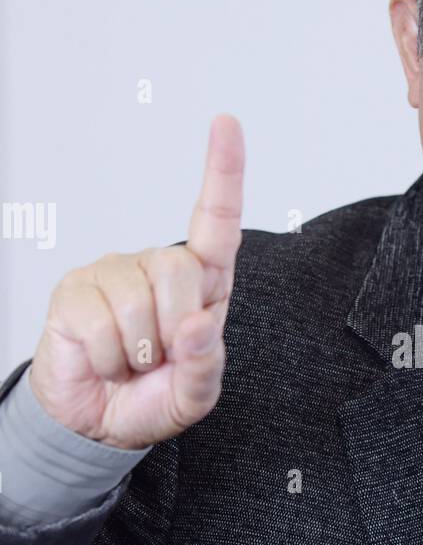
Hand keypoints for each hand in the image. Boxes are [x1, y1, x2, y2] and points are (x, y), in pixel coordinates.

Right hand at [29, 114, 244, 448]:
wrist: (97, 421)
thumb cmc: (154, 397)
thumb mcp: (195, 395)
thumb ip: (205, 366)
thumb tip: (198, 326)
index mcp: (203, 284)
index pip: (216, 221)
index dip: (223, 172)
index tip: (225, 123)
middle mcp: (159, 268)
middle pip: (180, 271)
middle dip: (175, 329)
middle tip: (160, 359)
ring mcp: (114, 273)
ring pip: (138, 303)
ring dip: (138, 351)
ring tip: (131, 362)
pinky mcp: (76, 289)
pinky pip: (100, 322)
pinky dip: (108, 358)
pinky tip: (105, 360)